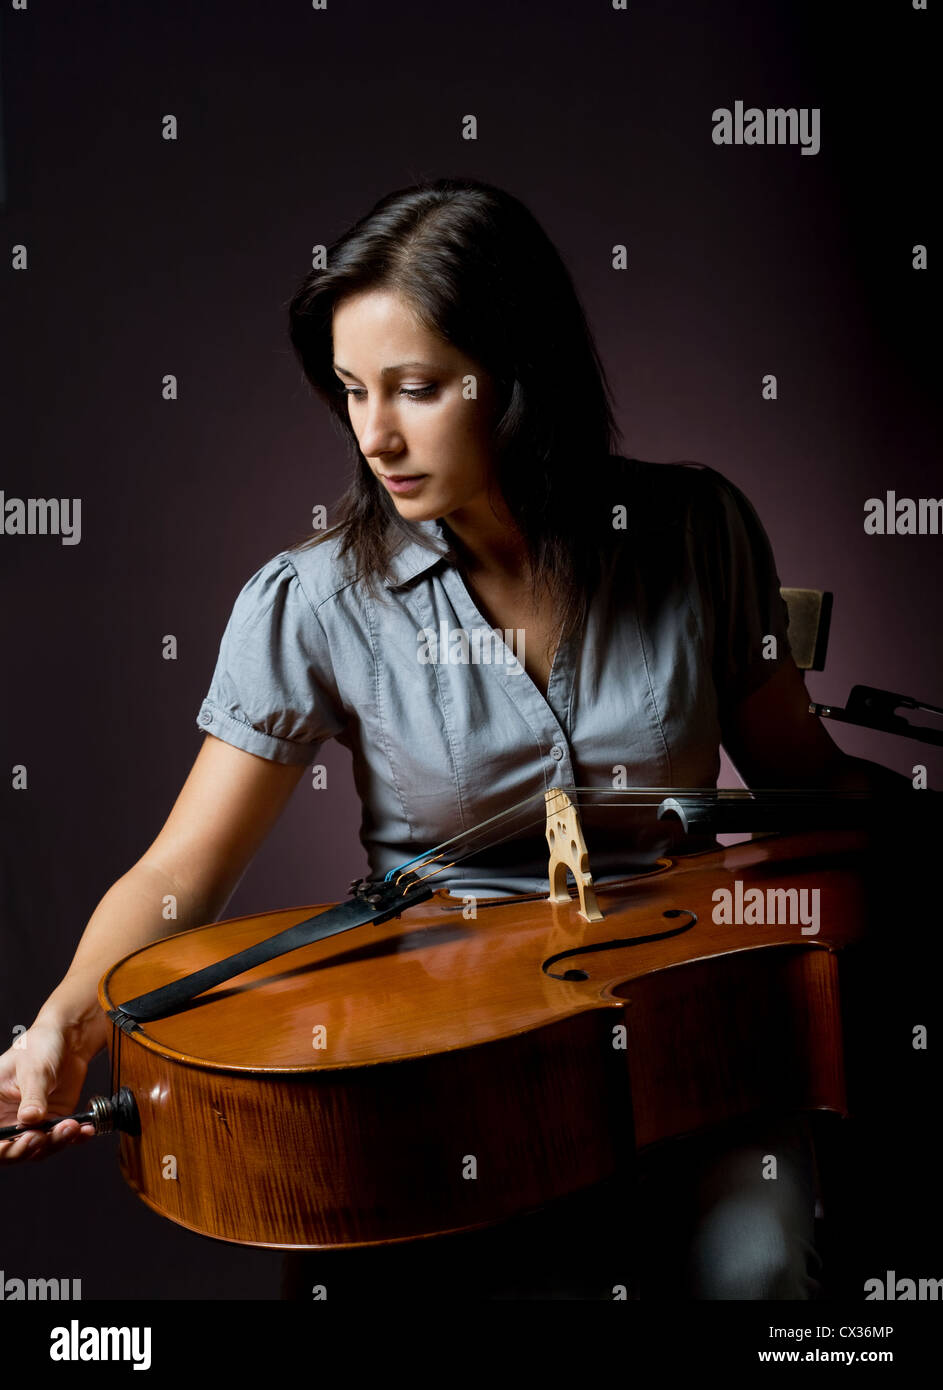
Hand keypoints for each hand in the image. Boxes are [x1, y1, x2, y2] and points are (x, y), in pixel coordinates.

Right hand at [0, 1022, 97, 1163]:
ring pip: (38, 1149)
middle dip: (28, 1148)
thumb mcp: (33, 1070)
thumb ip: (32, 1096)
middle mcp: (9, 1119)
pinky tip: (84, 1130)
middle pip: (11, 1151)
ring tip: (71, 1126)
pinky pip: (61, 1138)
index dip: (2, 1148)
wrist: (67, 1041)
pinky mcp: (53, 1122)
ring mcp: (32, 1124)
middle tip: (42, 1137)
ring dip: (55, 1142)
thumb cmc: (39, 1047)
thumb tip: (30, 1119)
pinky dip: (73, 1138)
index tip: (20, 1140)